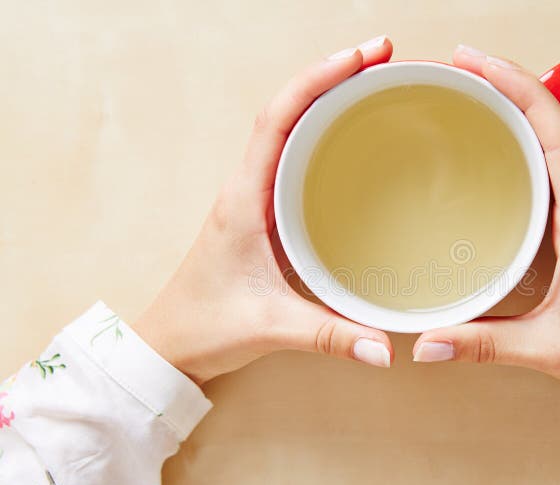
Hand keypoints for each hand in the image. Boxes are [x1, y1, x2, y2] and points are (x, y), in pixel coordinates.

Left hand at [133, 36, 395, 384]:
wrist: (170, 344)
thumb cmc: (204, 326)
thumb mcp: (270, 328)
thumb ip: (330, 336)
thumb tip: (386, 349)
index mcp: (244, 199)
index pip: (279, 121)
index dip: (318, 81)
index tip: (360, 58)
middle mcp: (247, 188)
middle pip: (287, 110)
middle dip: (332, 76)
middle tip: (381, 58)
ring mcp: (254, 198)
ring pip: (289, 129)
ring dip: (326, 99)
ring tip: (373, 81)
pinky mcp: (263, 213)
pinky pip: (292, 158)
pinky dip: (320, 133)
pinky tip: (349, 136)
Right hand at [413, 46, 559, 433]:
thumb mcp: (545, 349)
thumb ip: (482, 345)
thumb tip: (427, 344)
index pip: (558, 134)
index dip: (519, 89)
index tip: (477, 65)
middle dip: (515, 82)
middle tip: (465, 67)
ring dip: (529, 101)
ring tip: (481, 89)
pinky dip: (539, 131)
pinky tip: (510, 139)